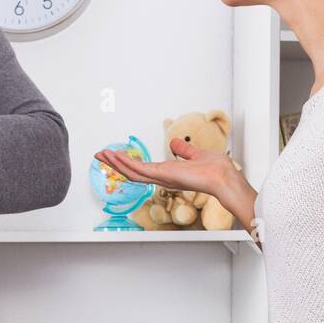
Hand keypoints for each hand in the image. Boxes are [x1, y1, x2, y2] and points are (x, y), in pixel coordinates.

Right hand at [93, 138, 240, 201]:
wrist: (223, 178)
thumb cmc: (216, 170)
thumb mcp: (196, 155)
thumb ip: (184, 150)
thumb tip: (175, 144)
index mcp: (168, 174)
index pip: (143, 169)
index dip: (128, 163)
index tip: (116, 156)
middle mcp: (162, 178)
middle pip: (132, 172)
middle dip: (115, 164)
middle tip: (100, 155)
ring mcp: (161, 178)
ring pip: (132, 172)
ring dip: (116, 163)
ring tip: (102, 154)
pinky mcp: (163, 175)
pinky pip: (140, 170)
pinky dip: (127, 163)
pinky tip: (116, 156)